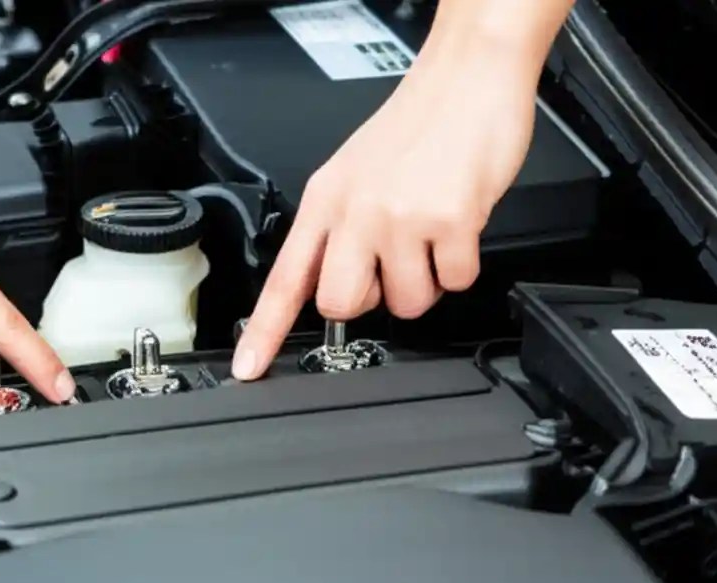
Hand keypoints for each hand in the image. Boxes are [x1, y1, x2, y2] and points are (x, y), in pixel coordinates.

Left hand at [232, 50, 537, 380]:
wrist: (467, 80)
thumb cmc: (415, 127)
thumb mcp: (350, 174)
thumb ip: (336, 229)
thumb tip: (331, 284)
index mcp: (325, 202)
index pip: (286, 279)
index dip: (265, 331)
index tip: (249, 368)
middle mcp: (356, 212)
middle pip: (343, 305)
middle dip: (371, 301)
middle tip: (390, 268)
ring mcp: (402, 219)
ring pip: (406, 303)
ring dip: (425, 283)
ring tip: (430, 236)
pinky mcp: (451, 221)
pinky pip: (456, 282)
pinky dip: (462, 265)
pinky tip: (458, 226)